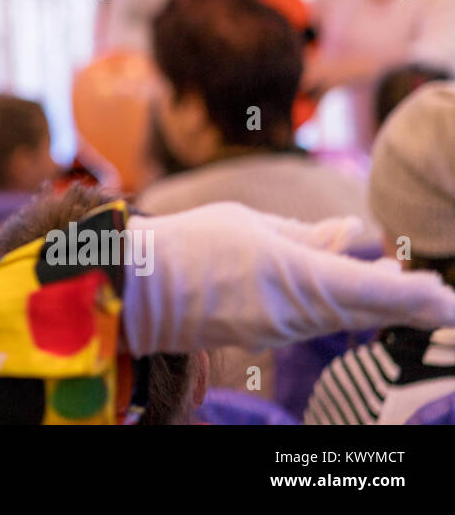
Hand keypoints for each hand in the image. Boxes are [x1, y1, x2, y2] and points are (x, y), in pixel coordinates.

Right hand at [120, 202, 454, 355]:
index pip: (376, 294)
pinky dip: (333, 305)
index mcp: (298, 277)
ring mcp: (278, 331)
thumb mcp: (251, 223)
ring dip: (368, 300)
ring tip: (395, 280)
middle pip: (363, 309)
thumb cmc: (188, 244)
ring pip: (338, 315)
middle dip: (403, 302)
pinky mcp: (260, 336)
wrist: (135, 288)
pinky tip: (336, 286)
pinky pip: (309, 320)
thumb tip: (351, 233)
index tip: (446, 296)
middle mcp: (296, 314)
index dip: (419, 298)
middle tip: (437, 296)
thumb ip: (306, 234)